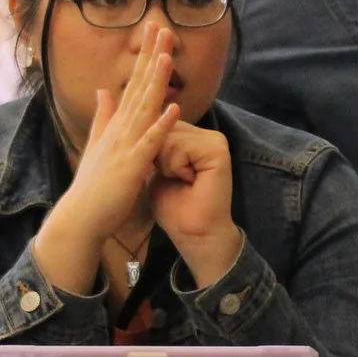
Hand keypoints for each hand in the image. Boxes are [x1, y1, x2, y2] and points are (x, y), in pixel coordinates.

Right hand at [38, 22, 177, 287]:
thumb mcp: (99, 144)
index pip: (133, 84)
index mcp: (116, 124)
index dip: (145, 58)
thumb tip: (103, 89)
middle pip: (139, 87)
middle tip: (162, 27)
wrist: (81, 217)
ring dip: (155, 82)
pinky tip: (174, 108)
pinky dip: (161, 125)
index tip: (155, 33)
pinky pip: (149, 143)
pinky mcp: (130, 166)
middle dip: (150, 57)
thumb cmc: (94, 185)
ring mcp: (124, 145)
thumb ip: (103, 116)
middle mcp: (119, 129)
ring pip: (143, 108)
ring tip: (167, 56)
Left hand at [150, 122, 242, 286]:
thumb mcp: (155, 167)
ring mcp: (216, 141)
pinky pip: (180, 145)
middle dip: (159, 157)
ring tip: (182, 181)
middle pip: (164, 126)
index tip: (168, 176)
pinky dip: (175, 166)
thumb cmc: (173, 207)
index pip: (160, 124)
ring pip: (169, 135)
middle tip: (176, 180)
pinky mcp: (218, 150)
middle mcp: (208, 135)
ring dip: (166, 163)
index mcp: (195, 138)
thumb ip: (152, 144)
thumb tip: (139, 123)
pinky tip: (188, 181)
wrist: (192, 233)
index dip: (152, 151)